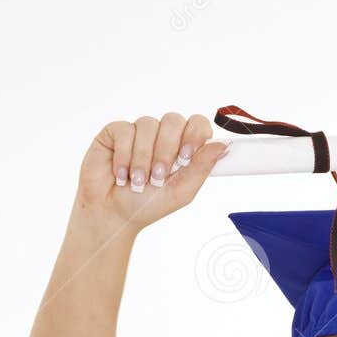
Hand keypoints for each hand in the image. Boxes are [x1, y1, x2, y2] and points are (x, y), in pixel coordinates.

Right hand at [75, 111, 228, 233]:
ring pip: (148, 125)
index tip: (186, 156)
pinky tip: (120, 174)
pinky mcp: (116, 132)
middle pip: (173, 120)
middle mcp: (162, 136)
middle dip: (166, 151)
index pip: (197, 124)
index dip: (194, 135)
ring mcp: (139, 132)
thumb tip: (223, 146)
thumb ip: (201, 168)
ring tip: (137, 182)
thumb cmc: (145, 206)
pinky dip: (124, 156)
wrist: (112, 215)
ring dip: (143, 158)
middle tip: (158, 176)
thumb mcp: (180, 192)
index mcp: (182, 148)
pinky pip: (125, 130)